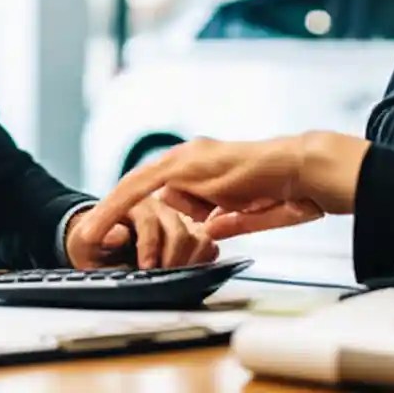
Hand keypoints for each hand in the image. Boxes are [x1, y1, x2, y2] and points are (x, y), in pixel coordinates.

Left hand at [65, 196, 217, 269]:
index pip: (148, 220)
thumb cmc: (92, 244)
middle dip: (171, 256)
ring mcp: (178, 221)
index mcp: (133, 203)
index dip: (149, 245)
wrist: (99, 247)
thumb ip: (96, 237)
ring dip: (189, 260)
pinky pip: (207, 244)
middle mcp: (159, 208)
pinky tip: (189, 272)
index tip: (145, 267)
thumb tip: (119, 236)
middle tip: (161, 276)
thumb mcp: (83, 242)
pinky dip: (203, 259)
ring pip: (197, 236)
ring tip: (174, 276)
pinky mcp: (191, 235)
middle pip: (178, 229)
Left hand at [72, 132, 369, 245]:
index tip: (115, 228)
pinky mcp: (185, 165)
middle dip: (113, 211)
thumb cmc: (288, 189)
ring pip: (137, 187)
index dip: (135, 208)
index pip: (159, 189)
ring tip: (94, 235)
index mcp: (204, 169)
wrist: (304, 170)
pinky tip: (98, 225)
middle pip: (141, 185)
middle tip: (89, 234)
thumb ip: (224, 220)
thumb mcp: (246, 213)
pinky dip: (116, 208)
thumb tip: (205, 229)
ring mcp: (186, 159)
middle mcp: (190, 158)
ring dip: (118, 214)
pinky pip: (140, 188)